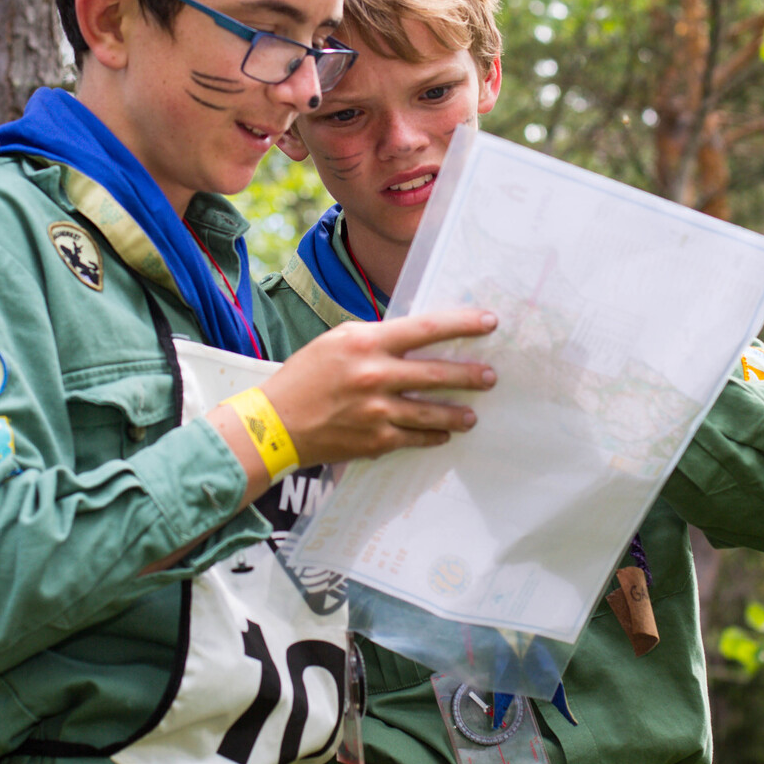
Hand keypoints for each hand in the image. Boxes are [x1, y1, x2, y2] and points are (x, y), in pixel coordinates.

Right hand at [254, 309, 496, 466]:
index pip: (426, 328)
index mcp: (366, 343)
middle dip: (471, 375)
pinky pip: (415, 438)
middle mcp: (375, 375)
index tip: (489, 322)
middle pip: (438, 374)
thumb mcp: (337, 342)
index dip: (463, 324)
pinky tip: (443, 435)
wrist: (273, 424)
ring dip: (458, 414)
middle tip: (491, 377)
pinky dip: (432, 436)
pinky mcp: (375, 441)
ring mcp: (377, 411)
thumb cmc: (305, 377)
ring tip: (472, 415)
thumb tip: (416, 339)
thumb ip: (376, 339)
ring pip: (433, 412)